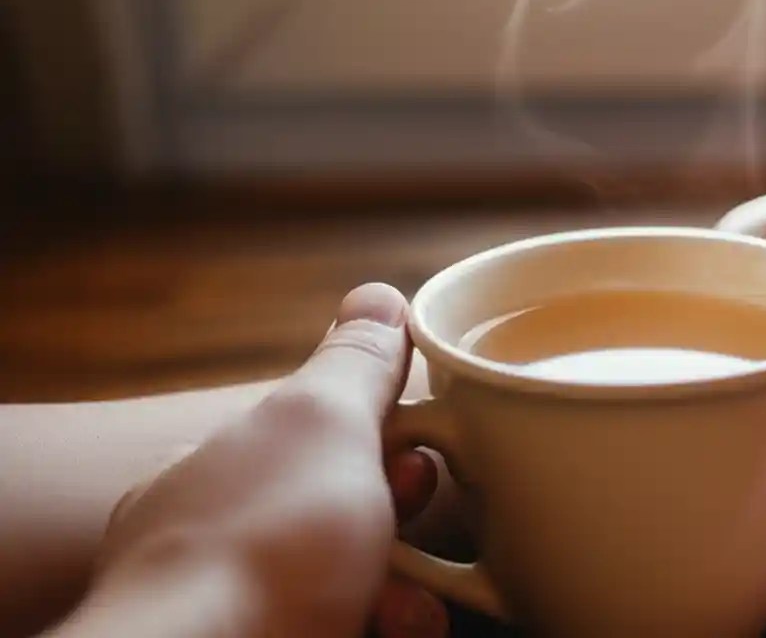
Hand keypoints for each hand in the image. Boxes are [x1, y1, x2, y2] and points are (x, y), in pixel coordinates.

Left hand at [83, 284, 449, 637]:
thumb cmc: (264, 545)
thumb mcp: (323, 421)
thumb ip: (356, 363)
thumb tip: (380, 295)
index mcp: (220, 467)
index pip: (311, 432)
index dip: (377, 429)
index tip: (413, 444)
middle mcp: (219, 540)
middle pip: (339, 507)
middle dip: (397, 506)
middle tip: (409, 506)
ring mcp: (242, 605)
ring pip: (353, 579)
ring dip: (406, 582)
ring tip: (410, 602)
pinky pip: (358, 626)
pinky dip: (393, 623)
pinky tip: (398, 626)